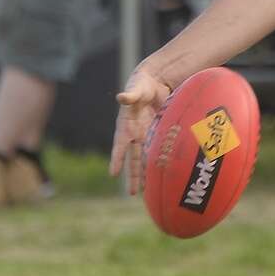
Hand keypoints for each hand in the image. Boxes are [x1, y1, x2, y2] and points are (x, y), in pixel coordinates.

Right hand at [111, 69, 172, 194]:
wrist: (154, 82)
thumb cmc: (140, 84)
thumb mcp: (136, 89)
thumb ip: (130, 95)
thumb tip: (121, 97)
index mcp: (126, 126)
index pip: (120, 145)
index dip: (116, 158)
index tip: (112, 173)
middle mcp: (135, 134)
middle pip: (133, 159)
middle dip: (132, 175)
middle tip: (132, 193)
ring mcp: (146, 135)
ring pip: (144, 159)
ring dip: (145, 173)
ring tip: (146, 191)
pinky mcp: (158, 134)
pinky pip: (157, 151)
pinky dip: (158, 162)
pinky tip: (162, 175)